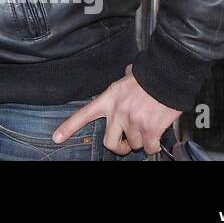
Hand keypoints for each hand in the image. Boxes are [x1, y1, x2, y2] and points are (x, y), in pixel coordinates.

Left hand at [52, 65, 181, 155]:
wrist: (166, 75)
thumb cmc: (148, 75)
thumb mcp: (126, 77)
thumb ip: (121, 87)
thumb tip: (127, 74)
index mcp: (109, 99)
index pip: (83, 114)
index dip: (69, 128)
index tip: (56, 138)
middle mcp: (118, 112)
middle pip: (109, 142)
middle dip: (118, 147)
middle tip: (125, 144)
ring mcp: (133, 122)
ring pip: (134, 145)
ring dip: (141, 141)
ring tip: (147, 127)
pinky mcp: (150, 130)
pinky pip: (149, 148)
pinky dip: (154, 145)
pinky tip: (156, 135)